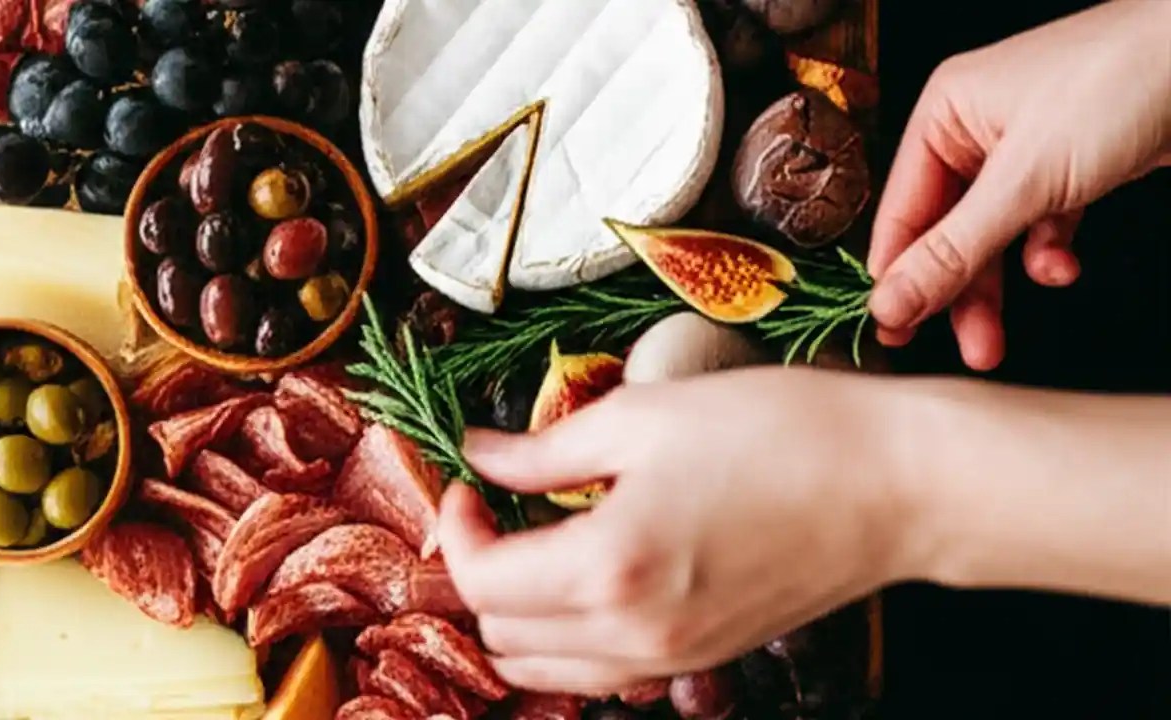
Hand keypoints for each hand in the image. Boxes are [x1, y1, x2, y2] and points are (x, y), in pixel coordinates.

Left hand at [435, 368, 921, 693]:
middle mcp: (633, 636)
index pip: (483, 579)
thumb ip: (544, 450)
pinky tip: (590, 577)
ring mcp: (672, 660)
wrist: (896, 483)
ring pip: (546, 668)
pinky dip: (569, 639)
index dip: (457, 527)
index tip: (468, 482)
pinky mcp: (704, 660)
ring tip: (536, 544)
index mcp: (608, 568)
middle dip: (480, 570)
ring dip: (519, 612)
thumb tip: (479, 455)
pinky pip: (602, 674)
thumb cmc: (779, 433)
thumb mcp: (645, 417)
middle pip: (504, 633)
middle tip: (496, 509)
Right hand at [867, 0, 1170, 369]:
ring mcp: (1024, 147)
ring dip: (993, 289)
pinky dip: (1045, 253)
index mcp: (944, 113)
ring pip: (990, 235)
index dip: (897, 274)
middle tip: (949, 347)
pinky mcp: (1068, 164)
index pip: (901, 210)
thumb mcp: (1024, 181)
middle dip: (953, 293)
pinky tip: (1060, 267)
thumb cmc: (1121, 83)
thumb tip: (891, 301)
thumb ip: (954, 251)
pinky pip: (1037, 223)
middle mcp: (976, 129)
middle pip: (945, 230)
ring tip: (991, 341)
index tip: (892, 327)